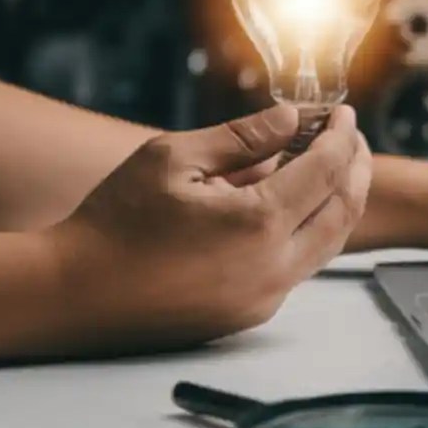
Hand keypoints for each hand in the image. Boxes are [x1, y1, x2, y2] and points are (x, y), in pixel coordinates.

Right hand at [50, 104, 371, 352]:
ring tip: (330, 164)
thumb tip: (291, 118)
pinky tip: (291, 203)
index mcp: (259, 222)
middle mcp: (274, 266)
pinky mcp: (251, 314)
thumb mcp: (174, 157)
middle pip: (344, 210)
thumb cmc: (115, 220)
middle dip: (355, 168)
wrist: (73, 293)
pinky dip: (308, 229)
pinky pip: (299, 266)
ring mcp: (265, 297)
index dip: (341, 136)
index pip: (327, 170)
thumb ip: (242, 136)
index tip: (343, 113)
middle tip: (350, 137)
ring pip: (328, 242)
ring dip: (337, 201)